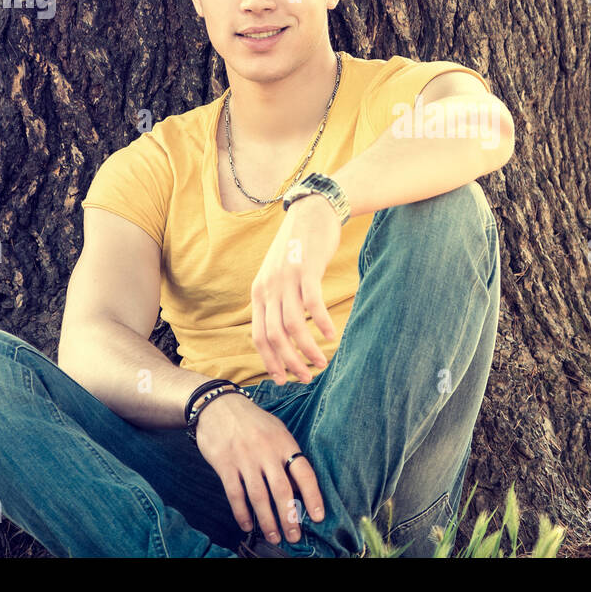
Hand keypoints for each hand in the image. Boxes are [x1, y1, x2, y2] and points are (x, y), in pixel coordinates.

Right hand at [195, 393, 324, 543]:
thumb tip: (299, 486)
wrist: (219, 406)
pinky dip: (242, 513)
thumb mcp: (277, 430)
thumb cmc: (253, 421)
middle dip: (289, 517)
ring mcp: (245, 460)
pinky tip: (248, 526)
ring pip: (259, 497)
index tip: (318, 517)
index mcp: (284, 443)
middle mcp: (267, 453)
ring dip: (268, 520)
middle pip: (282, 491)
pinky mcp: (226, 465)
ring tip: (274, 536)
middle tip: (294, 537)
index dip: (313, 497)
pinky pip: (236, 494)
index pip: (304, 473)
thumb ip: (287, 455)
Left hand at [251, 195, 340, 384]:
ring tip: (322, 362)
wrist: (312, 212)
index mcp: (259, 293)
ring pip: (292, 325)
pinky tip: (332, 334)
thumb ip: (275, 300)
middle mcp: (268, 287)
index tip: (284, 379)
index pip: (258, 336)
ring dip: (307, 349)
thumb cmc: (298, 248)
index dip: (270, 362)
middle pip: (274, 336)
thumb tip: (281, 332)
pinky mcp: (306, 269)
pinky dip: (322, 323)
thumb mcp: (277, 274)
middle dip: (290, 362)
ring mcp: (286, 278)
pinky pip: (313, 303)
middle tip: (306, 378)